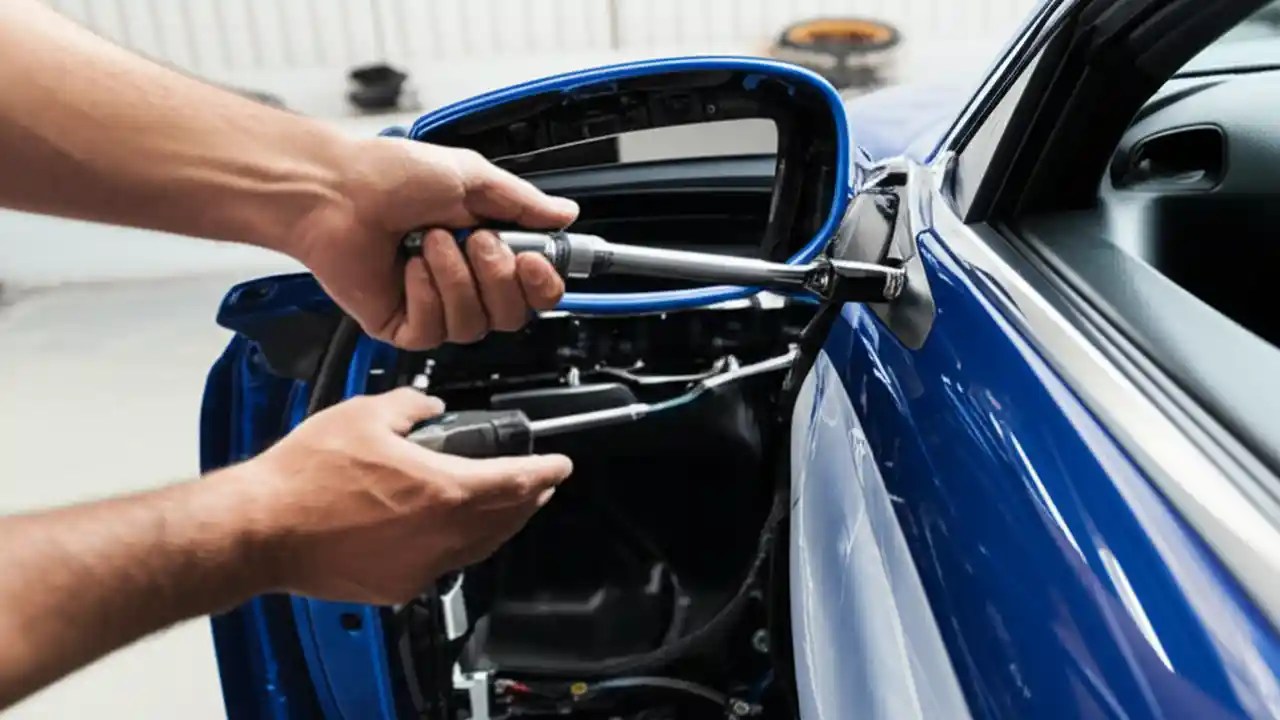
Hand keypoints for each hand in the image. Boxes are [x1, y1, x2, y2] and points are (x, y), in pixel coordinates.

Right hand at [240, 388, 570, 603]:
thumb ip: (410, 405)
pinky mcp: (396, 586)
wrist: (261, 529)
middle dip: (529, 499)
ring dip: (499, 524)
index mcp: (443, 490)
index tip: (561, 465)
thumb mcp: (365, 415)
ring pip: (478, 547)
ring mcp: (420, 566)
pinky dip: (457, 545)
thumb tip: (426, 405)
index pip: (516, 482)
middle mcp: (441, 535)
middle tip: (539, 483)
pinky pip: (442, 565)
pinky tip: (450, 533)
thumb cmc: (305, 476)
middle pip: (506, 519)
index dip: (545, 471)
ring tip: (506, 507)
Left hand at [290, 139, 577, 349]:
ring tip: (428, 242)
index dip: (543, 284)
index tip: (534, 261)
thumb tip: (564, 213)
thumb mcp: (470, 177)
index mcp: (487, 247)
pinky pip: (434, 330)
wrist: (335, 190)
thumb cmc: (390, 175)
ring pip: (473, 325)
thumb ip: (522, 202)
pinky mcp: (403, 325)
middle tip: (474, 239)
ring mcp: (434, 306)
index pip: (536, 290)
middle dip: (496, 276)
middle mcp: (465, 281)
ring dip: (455, 279)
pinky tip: (407, 268)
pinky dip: (425, 295)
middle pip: (512, 315)